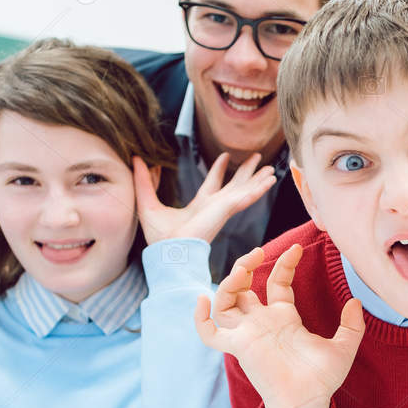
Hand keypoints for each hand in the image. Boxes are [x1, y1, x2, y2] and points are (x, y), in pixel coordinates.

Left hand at [135, 152, 272, 245]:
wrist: (169, 251)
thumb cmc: (159, 235)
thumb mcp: (147, 201)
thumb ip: (143, 180)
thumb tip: (136, 160)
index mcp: (200, 206)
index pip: (213, 184)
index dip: (219, 169)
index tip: (224, 156)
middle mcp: (215, 207)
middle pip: (235, 185)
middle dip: (246, 172)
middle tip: (256, 158)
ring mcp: (223, 209)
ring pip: (245, 190)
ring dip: (258, 179)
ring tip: (271, 169)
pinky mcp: (226, 210)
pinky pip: (247, 197)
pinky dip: (259, 189)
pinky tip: (270, 180)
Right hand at [193, 244, 363, 407]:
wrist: (308, 403)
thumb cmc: (322, 379)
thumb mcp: (344, 348)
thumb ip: (352, 325)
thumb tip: (356, 302)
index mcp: (284, 318)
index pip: (276, 282)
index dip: (284, 264)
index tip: (297, 248)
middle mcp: (263, 323)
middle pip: (243, 287)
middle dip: (246, 265)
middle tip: (259, 252)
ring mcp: (248, 334)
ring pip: (225, 302)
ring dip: (228, 283)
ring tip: (243, 270)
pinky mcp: (239, 347)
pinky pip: (210, 334)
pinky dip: (201, 319)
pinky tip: (203, 301)